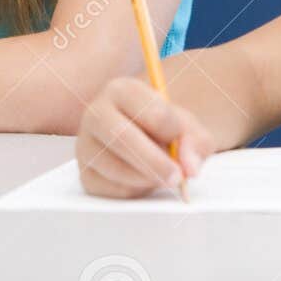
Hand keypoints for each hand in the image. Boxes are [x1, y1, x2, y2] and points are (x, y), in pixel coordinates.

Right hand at [76, 77, 216, 197]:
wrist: (145, 140)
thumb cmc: (164, 130)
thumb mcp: (187, 128)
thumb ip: (195, 142)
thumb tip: (189, 168)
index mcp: (122, 90)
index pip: (151, 111)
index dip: (172, 131)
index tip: (181, 140)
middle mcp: (96, 112)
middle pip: (122, 137)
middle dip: (155, 162)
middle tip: (178, 177)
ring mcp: (85, 144)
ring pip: (114, 166)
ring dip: (146, 178)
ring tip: (164, 177)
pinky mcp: (85, 173)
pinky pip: (110, 188)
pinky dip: (133, 190)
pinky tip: (143, 181)